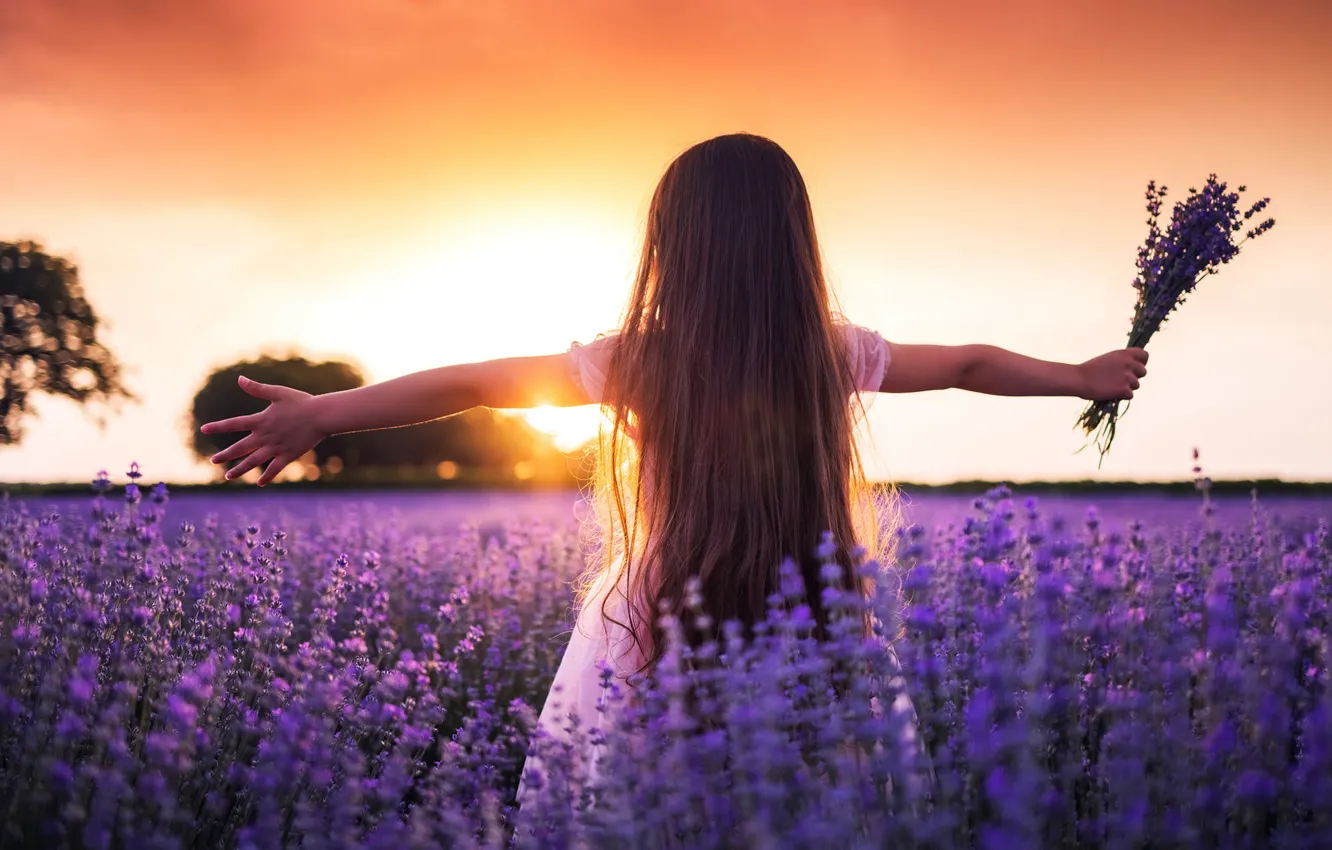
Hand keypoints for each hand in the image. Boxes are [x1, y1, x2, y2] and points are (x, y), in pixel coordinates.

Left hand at [200, 376, 326, 485]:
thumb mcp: (278, 392)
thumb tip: (239, 378)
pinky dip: (266, 477)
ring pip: (253, 461)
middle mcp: (265, 436)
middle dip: (225, 455)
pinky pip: (274, 469)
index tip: (204, 429)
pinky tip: (259, 483)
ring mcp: (276, 448)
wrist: (321, 416)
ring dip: (240, 469)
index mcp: (261, 420)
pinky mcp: (288, 455)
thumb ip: (257, 388)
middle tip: (213, 461)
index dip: (218, 426)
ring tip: (228, 476)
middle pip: (240, 448)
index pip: (234, 424)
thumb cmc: (301, 402)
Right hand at [1077, 348, 1147, 401]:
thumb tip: (1134, 368)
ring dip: (1126, 387)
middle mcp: (1128, 364)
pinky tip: (1110, 392)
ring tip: (1112, 386)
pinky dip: (1121, 396)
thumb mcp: (1108, 359)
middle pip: (1143, 372)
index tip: (1133, 367)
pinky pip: (1130, 395)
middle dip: (1134, 377)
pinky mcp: (1124, 389)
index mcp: (1124, 354)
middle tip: (1120, 380)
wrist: (1078, 379)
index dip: (1141, 362)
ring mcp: (1127, 377)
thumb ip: (1122, 361)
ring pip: (1136, 385)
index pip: (1144, 355)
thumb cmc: (1090, 370)